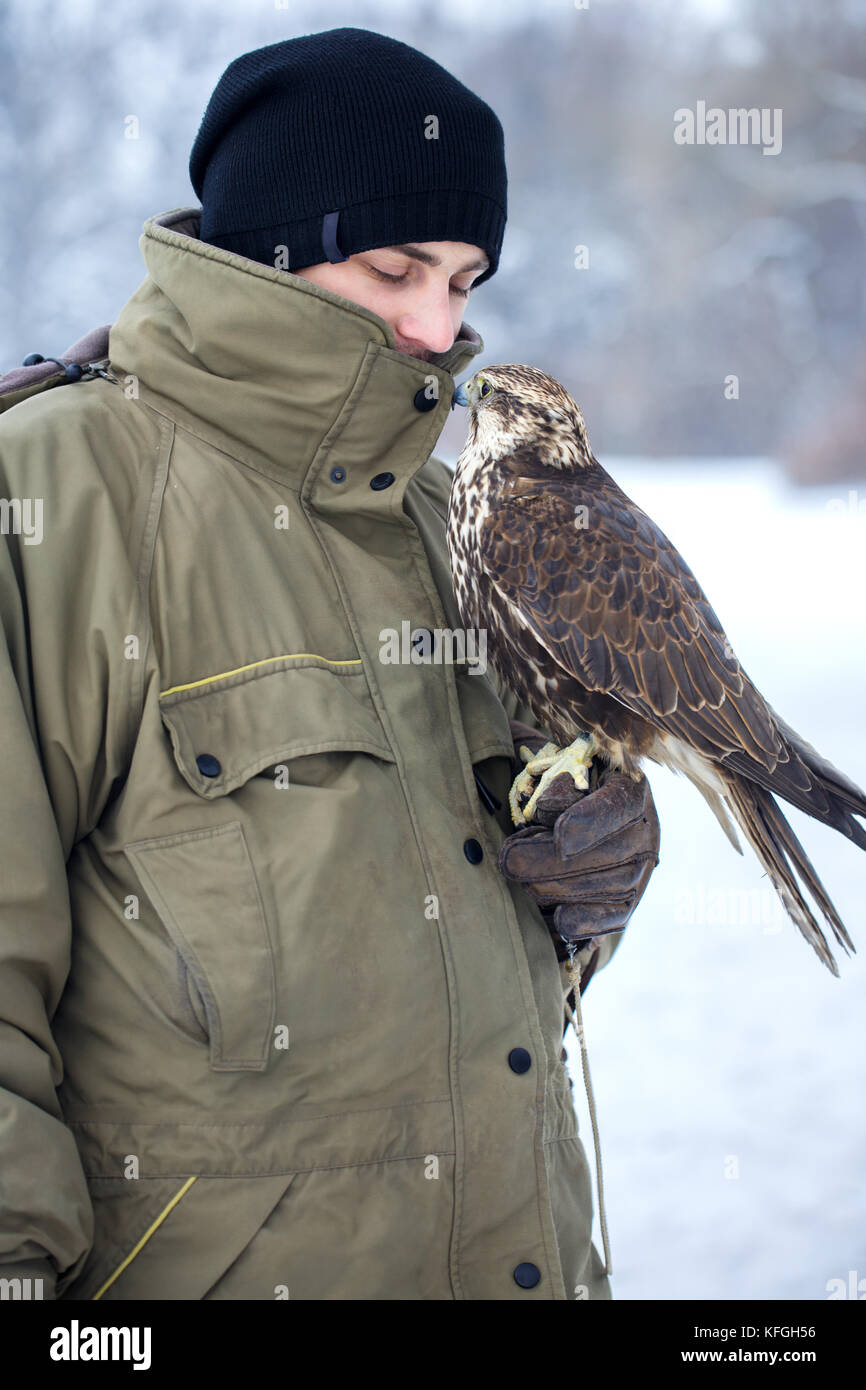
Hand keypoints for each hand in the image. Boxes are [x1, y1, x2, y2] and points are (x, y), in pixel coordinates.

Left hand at [499, 720, 659, 990]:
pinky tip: (558, 920)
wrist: (568, 813)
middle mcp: (645, 828)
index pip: (618, 804)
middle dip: (552, 861)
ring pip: (609, 886)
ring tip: (521, 883)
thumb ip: (553, 779)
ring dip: (560, 888)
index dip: (591, 822)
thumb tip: (548, 808)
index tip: (559, 837)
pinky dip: (586, 921)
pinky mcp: (628, 902)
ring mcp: (641, 868)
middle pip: (609, 852)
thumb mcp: (554, 767)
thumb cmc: (556, 785)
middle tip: (509, 861)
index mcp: (628, 785)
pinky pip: (613, 917)